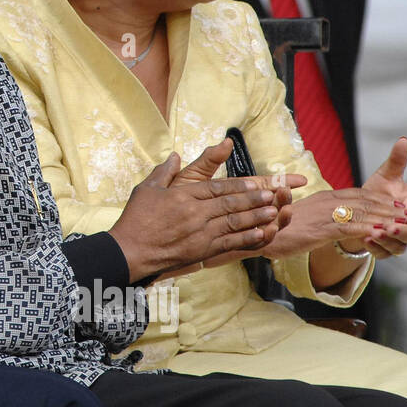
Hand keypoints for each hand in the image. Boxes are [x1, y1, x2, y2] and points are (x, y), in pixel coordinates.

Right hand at [109, 152, 295, 282]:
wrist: (130, 251)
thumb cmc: (136, 219)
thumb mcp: (147, 189)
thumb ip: (164, 171)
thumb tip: (175, 155)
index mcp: (184, 194)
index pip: (218, 187)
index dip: (240, 185)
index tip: (257, 183)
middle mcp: (196, 212)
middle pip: (231, 203)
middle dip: (255, 199)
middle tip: (275, 194)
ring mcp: (201, 232)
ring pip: (235, 222)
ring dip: (257, 216)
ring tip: (275, 212)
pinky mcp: (202, 250)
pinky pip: (230, 242)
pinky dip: (248, 238)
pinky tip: (262, 234)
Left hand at [174, 138, 303, 248]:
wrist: (155, 232)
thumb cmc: (171, 203)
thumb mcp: (191, 178)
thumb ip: (208, 160)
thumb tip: (226, 141)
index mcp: (231, 194)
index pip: (262, 186)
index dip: (281, 182)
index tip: (301, 179)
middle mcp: (237, 212)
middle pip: (268, 205)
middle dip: (283, 199)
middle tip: (291, 193)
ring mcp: (235, 230)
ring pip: (266, 224)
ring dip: (278, 217)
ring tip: (284, 209)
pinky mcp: (229, 246)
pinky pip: (252, 244)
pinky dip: (263, 237)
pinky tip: (270, 230)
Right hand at [242, 186, 395, 262]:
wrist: (255, 234)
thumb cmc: (275, 229)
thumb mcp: (302, 219)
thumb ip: (318, 215)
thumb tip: (332, 218)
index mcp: (322, 198)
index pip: (357, 194)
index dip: (379, 199)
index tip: (395, 205)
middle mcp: (325, 201)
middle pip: (364, 201)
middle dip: (388, 207)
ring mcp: (324, 214)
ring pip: (363, 212)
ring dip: (386, 217)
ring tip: (403, 223)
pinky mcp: (322, 229)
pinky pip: (352, 227)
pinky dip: (371, 229)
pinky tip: (383, 233)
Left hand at [358, 137, 406, 257]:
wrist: (360, 208)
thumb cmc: (379, 191)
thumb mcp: (386, 175)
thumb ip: (396, 161)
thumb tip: (403, 140)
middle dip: (402, 231)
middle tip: (390, 226)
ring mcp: (398, 240)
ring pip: (400, 247)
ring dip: (387, 241)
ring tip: (373, 232)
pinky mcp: (384, 249)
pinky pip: (383, 254)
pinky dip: (375, 248)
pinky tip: (363, 238)